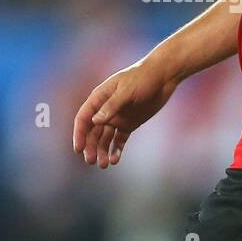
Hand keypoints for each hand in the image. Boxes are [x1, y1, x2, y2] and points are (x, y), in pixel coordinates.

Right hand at [71, 55, 180, 169]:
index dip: (79, 134)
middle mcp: (105, 109)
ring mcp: (117, 117)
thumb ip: (111, 106)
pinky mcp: (129, 124)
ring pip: (104, 138)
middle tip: (92, 161)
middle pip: (92, 132)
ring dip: (102, 151)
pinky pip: (119, 140)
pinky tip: (115, 159)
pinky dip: (116, 150)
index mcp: (99, 98)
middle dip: (91, 147)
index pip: (83, 118)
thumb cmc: (143, 78)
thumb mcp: (127, 91)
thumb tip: (95, 121)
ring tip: (104, 164)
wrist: (163, 76)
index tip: (78, 149)